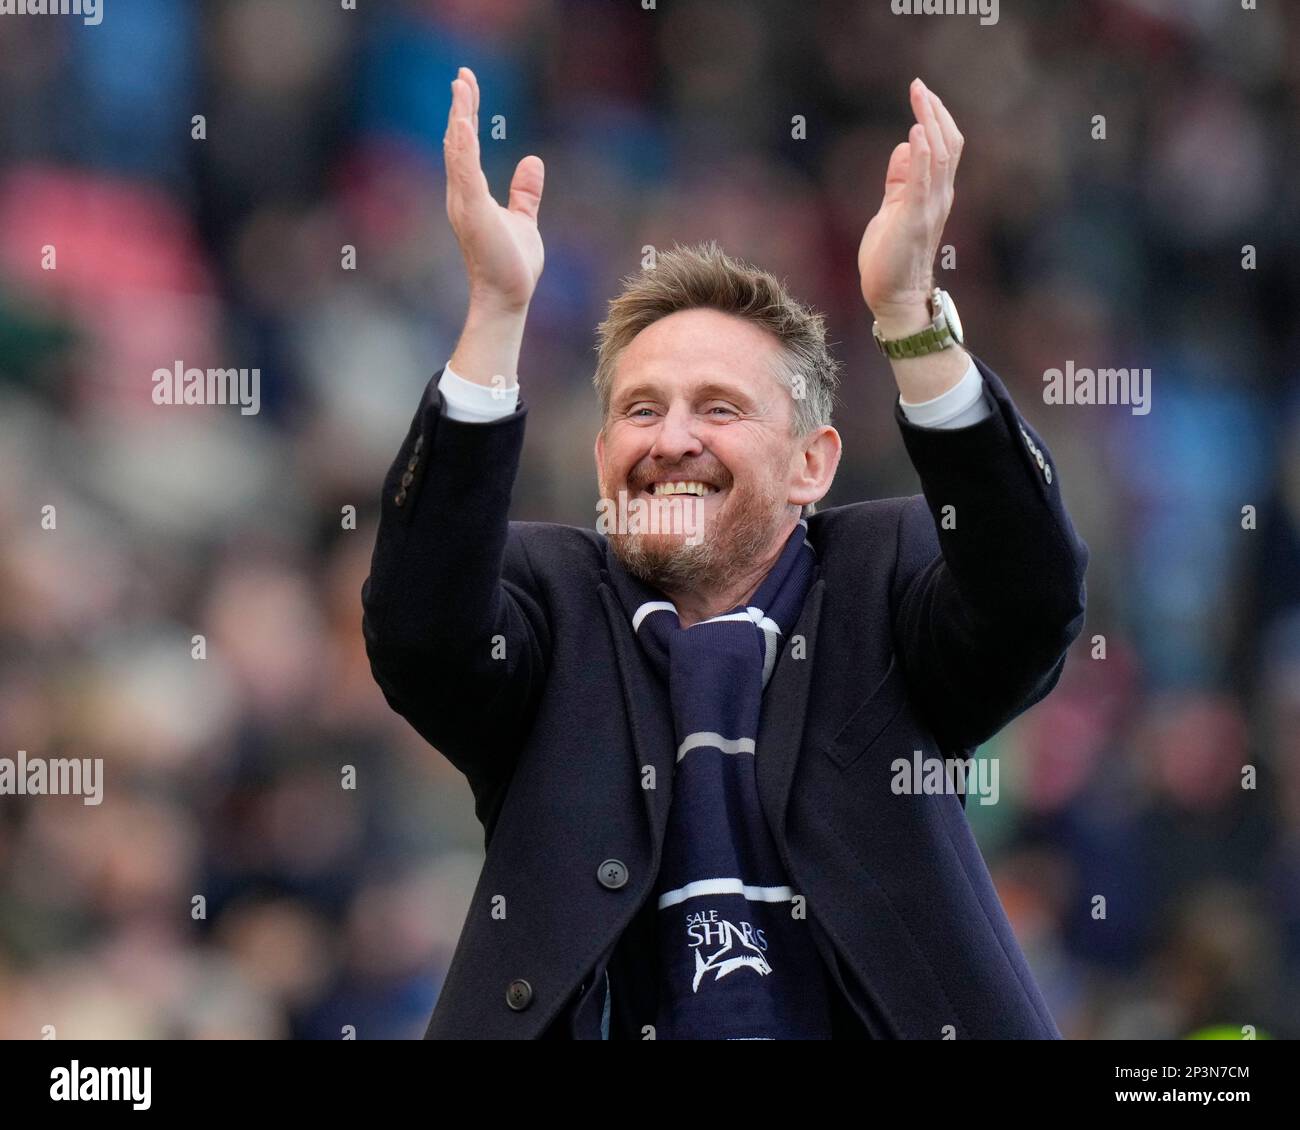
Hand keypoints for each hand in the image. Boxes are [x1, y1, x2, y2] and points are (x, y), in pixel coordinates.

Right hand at [444, 66, 544, 312]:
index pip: (468, 145)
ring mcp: (465, 202)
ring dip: (460, 117)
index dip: (468, 113)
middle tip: (463, 74)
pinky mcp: (474, 212)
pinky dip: (463, 147)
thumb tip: (532, 161)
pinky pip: (465, 173)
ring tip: (461, 87)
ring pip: (458, 151)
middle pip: (457, 141)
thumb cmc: (512, 265)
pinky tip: (463, 123)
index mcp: (471, 193)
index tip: (468, 84)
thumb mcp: (524, 219)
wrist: (508, 296)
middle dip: (460, 106)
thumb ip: (525, 192)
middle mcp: (462, 194)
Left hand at [858, 78, 963, 335]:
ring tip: (920, 97)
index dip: (935, 118)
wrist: (892, 297)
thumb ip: (900, 179)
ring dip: (931, 123)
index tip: (921, 93)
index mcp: (934, 193)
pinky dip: (924, 154)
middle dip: (934, 112)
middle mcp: (939, 197)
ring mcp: (929, 208)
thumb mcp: (893, 208)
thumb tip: (906, 145)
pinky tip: (918, 132)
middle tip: (920, 86)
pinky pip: (924, 181)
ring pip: (941, 156)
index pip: (944, 146)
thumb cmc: (890, 257)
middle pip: (948, 144)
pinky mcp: (914, 219)